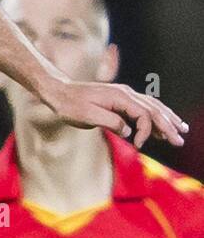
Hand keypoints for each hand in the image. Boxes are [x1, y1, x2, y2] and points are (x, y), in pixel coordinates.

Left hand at [38, 78, 188, 147]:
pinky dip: (154, 115)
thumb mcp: (88, 115)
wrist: (57, 91)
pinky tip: (159, 125)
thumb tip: (128, 131)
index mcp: (119, 96)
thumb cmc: (70, 104)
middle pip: (153, 109)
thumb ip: (111, 122)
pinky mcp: (118, 98)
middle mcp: (124, 93)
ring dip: (166, 118)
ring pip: (151, 105)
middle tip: (180, 140)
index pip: (143, 114)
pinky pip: (142, 106)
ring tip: (180, 129)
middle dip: (168, 125)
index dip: (146, 131)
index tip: (138, 145)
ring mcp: (123, 94)